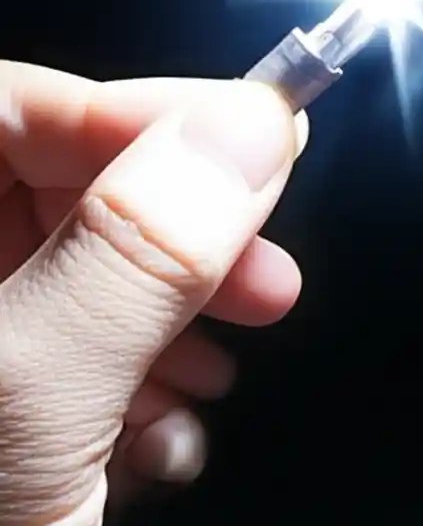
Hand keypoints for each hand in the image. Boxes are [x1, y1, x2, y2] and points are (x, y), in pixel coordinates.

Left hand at [0, 62, 303, 522]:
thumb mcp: (35, 404)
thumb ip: (135, 252)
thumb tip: (245, 126)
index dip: (134, 110)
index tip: (258, 138)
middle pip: (49, 188)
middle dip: (174, 231)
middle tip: (266, 273)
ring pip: (75, 274)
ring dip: (167, 320)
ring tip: (215, 373)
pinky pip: (73, 349)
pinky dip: (137, 382)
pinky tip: (164, 432)